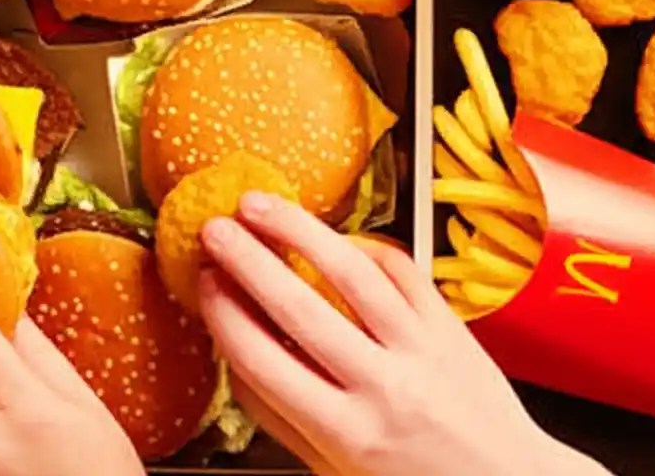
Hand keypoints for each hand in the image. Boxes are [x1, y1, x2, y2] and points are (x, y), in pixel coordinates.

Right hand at [198, 192, 611, 475]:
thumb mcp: (335, 469)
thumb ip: (282, 418)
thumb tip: (232, 358)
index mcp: (344, 433)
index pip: (263, 360)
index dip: (224, 313)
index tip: (202, 284)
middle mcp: (383, 388)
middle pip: (299, 307)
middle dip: (246, 259)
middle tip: (213, 229)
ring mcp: (422, 350)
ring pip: (353, 273)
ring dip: (298, 230)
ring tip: (260, 205)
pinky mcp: (451, 325)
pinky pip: (402, 270)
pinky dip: (364, 245)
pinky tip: (334, 236)